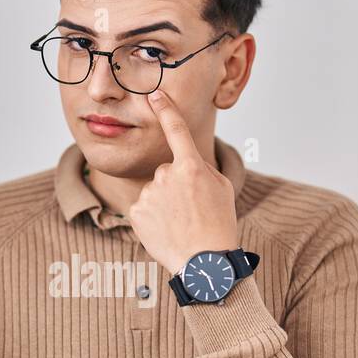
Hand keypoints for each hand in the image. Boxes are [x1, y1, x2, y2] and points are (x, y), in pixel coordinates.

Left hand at [127, 88, 239, 276]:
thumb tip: (185, 163)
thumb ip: (201, 169)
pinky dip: (153, 218)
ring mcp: (149, 194)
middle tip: (192, 211)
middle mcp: (167, 176)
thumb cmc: (218, 225)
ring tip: (181, 225)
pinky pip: (144, 208)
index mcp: (191, 167)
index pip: (176, 130)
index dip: (166, 109)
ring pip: (155, 191)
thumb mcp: (222, 189)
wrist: (204, 264)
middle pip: (167, 173)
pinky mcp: (136, 212)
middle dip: (176, 187)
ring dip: (165, 204)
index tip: (155, 94)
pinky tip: (166, 231)